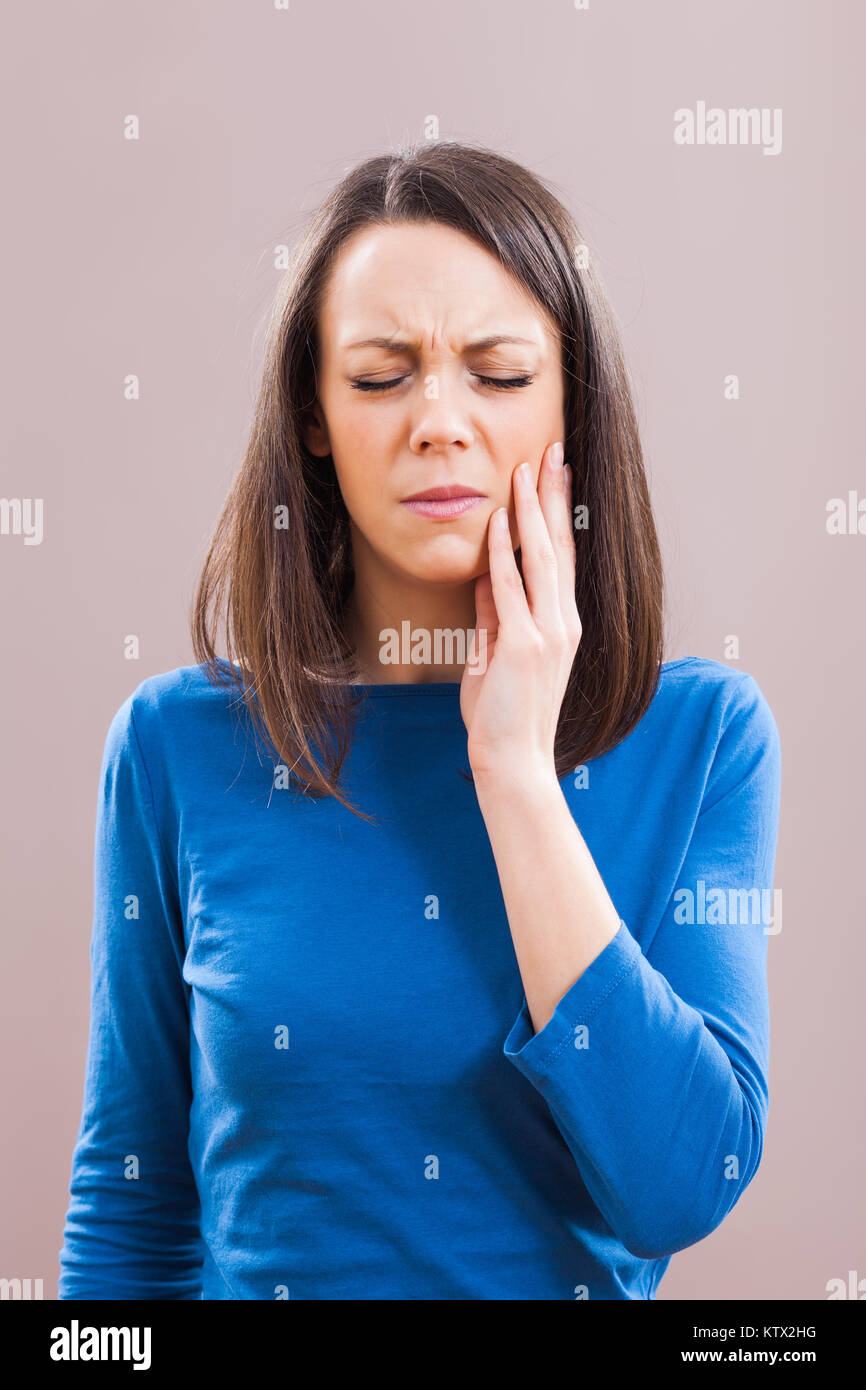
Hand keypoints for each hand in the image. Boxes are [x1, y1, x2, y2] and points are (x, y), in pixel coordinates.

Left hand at [460, 442, 581, 781]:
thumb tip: (486, 576)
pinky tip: (501, 520)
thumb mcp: (496, 655)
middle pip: (559, 545)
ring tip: (527, 469)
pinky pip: (511, 589)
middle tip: (551, 451)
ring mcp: (547, 633)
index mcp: (560, 624)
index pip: (560, 556)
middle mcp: (562, 622)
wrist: (513, 760)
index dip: (557, 513)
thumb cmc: (503, 715)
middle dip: (553, 495)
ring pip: (541, 558)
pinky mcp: (523, 646)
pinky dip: (505, 552)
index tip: (553, 474)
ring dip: (532, 510)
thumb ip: (495, 615)